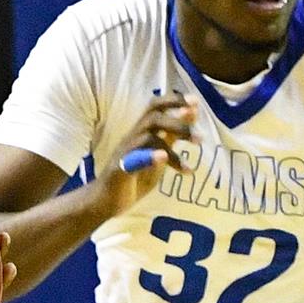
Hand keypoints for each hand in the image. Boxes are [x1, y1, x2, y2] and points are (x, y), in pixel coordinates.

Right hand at [95, 99, 199, 214]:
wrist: (104, 202)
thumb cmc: (132, 178)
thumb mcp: (157, 156)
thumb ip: (170, 139)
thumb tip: (189, 119)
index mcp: (141, 132)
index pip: (155, 107)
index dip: (175, 101)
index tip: (195, 102)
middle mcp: (132, 138)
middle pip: (153, 116)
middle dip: (178, 121)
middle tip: (199, 138)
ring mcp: (125, 153)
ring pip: (148, 135)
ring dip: (173, 141)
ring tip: (193, 154)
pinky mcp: (119, 170)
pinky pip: (133, 159)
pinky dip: (150, 156)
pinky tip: (164, 158)